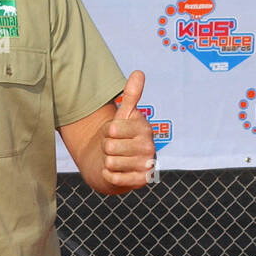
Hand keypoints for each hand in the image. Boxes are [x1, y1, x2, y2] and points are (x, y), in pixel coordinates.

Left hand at [101, 70, 156, 188]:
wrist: (118, 163)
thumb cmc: (120, 137)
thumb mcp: (124, 115)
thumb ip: (131, 95)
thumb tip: (138, 72)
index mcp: (145, 128)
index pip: (112, 129)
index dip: (107, 132)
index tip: (114, 133)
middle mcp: (149, 146)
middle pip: (110, 146)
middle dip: (106, 147)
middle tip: (114, 148)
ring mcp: (145, 165)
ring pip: (110, 162)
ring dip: (107, 162)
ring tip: (116, 159)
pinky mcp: (140, 182)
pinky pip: (112, 177)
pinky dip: (108, 175)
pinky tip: (115, 172)